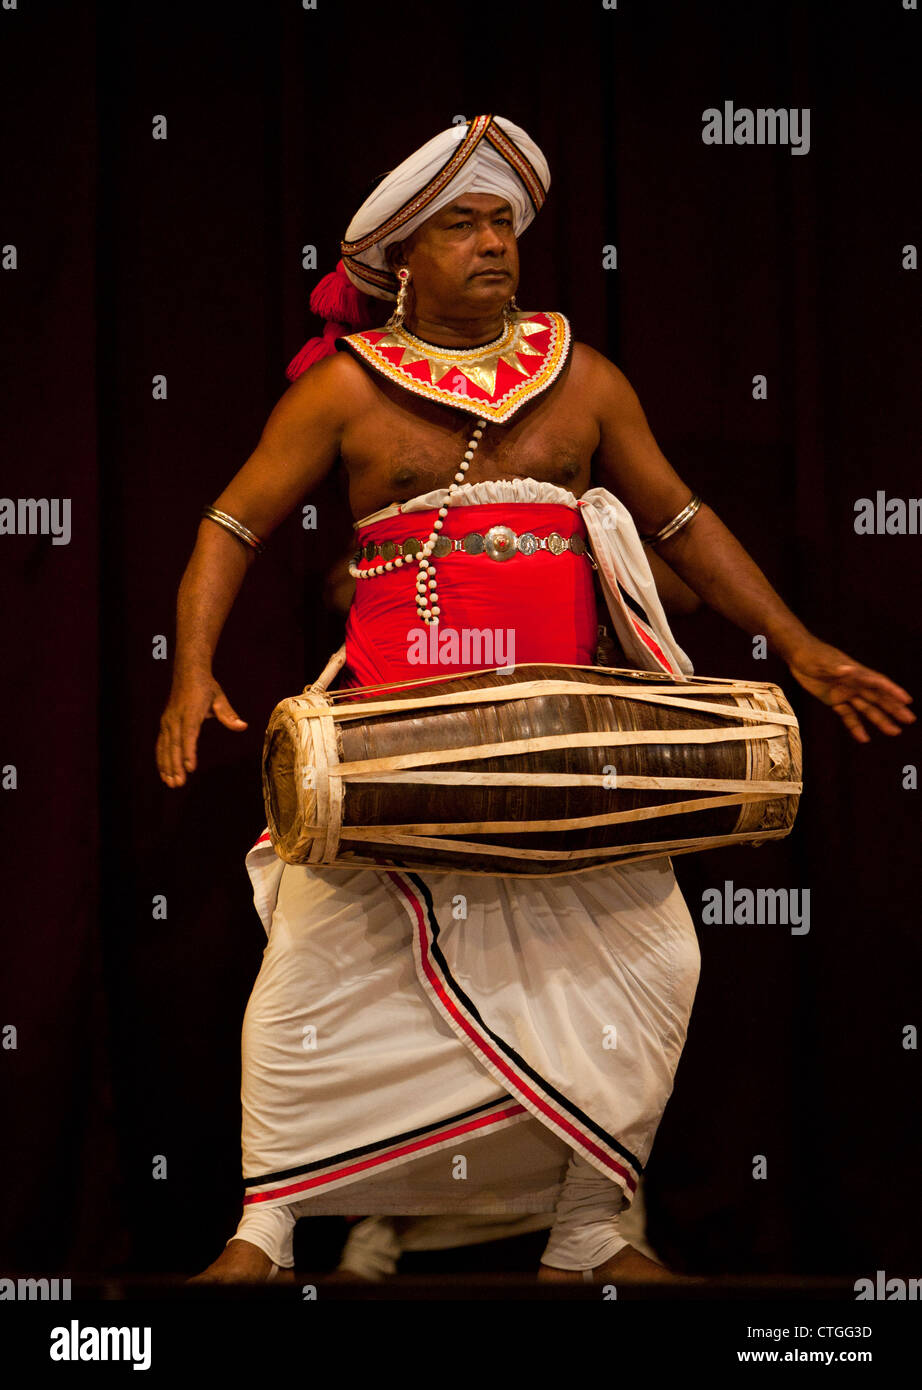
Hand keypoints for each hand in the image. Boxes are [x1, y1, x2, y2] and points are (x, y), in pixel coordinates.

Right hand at [156, 670, 247, 786]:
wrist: (187, 673)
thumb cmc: (205, 688)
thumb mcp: (220, 698)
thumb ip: (229, 715)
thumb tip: (243, 726)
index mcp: (190, 712)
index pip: (188, 735)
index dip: (188, 752)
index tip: (190, 768)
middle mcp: (175, 718)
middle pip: (174, 745)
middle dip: (175, 765)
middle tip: (179, 783)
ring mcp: (168, 722)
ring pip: (165, 747)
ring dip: (166, 766)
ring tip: (171, 783)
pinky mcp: (164, 724)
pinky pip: (161, 744)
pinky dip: (161, 759)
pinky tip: (164, 773)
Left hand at [786, 639, 914, 743]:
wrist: (798, 655)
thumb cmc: (813, 655)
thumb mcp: (823, 662)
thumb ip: (837, 668)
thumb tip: (850, 670)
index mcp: (856, 673)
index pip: (879, 683)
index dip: (893, 691)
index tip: (907, 700)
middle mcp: (855, 684)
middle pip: (878, 698)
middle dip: (894, 709)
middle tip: (909, 719)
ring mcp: (846, 692)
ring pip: (867, 709)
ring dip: (880, 720)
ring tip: (894, 732)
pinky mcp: (834, 700)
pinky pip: (848, 716)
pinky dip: (855, 726)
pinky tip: (864, 738)